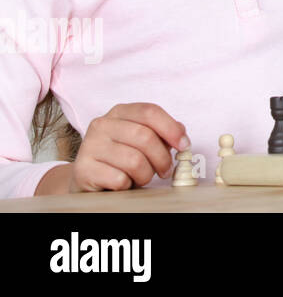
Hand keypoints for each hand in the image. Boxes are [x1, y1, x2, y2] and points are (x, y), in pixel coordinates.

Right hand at [68, 103, 188, 191]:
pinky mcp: (83, 169)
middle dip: (162, 158)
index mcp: (120, 112)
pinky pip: (119, 179)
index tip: (184, 145)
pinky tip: (123, 183)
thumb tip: (181, 134)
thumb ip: (162, 133)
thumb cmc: (122, 157)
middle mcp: (102, 124)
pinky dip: (128, 185)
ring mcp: (89, 146)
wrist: (89, 177)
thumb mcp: (142, 140)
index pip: (150, 112)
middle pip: (145, 137)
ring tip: (142, 177)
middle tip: (165, 170)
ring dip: (146, 174)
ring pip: (134, 160)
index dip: (171, 129)